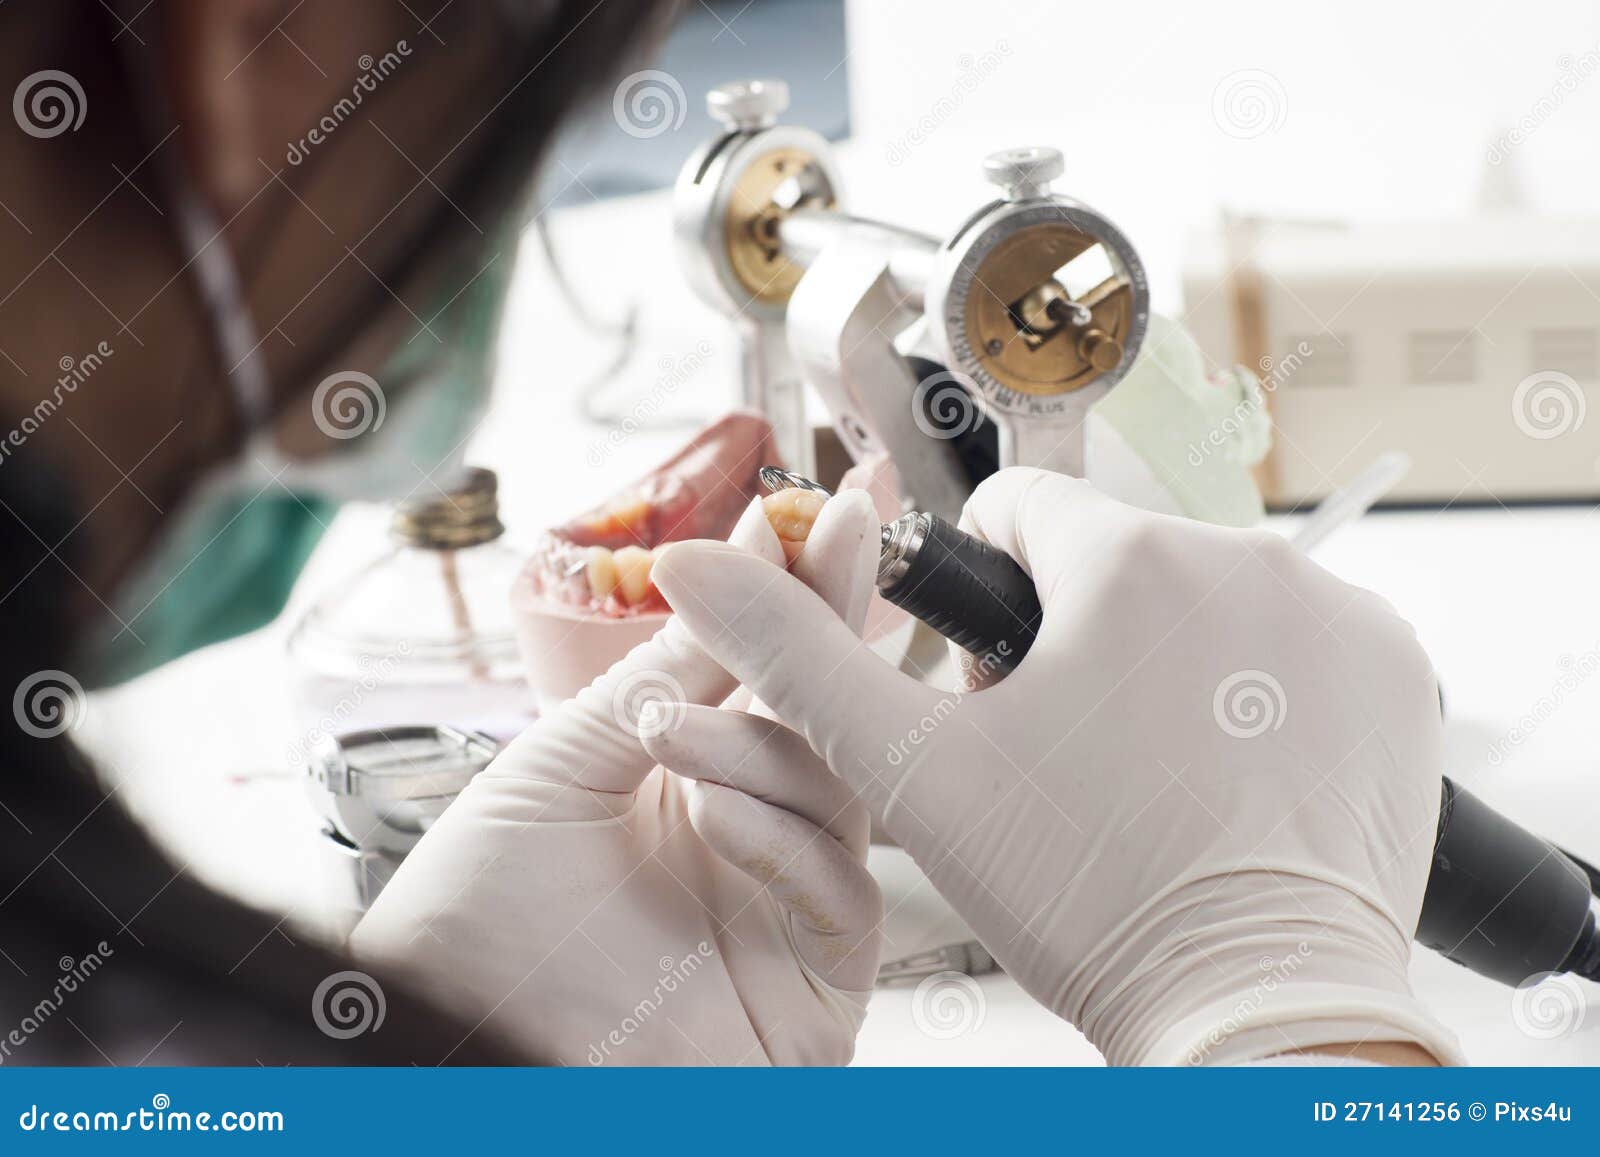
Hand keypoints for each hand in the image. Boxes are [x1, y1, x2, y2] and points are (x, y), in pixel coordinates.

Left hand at [351, 492, 882, 1065]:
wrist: (448, 1041)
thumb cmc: (476, 919)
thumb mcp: (559, 767)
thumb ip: (660, 678)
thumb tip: (735, 572)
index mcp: (690, 781)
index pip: (766, 676)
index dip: (797, 595)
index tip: (818, 513)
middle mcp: (749, 838)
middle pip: (825, 721)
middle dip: (827, 626)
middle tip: (834, 533)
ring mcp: (785, 912)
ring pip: (841, 796)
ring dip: (764, 746)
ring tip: (669, 737)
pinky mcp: (813, 988)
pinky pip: (843, 894)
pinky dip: (785, 841)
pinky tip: (713, 815)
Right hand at [650, 467, 1464, 1065]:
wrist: (1248, 1010)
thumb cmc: (1090, 896)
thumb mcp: (913, 771)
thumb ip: (796, 654)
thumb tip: (692, 565)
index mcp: (1124, 557)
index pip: (1015, 509)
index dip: (980, 599)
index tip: (996, 688)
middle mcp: (1246, 558)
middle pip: (1111, 559)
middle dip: (1075, 635)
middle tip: (1066, 753)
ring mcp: (1333, 613)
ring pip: (1199, 599)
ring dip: (1164, 660)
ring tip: (1148, 773)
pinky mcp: (1391, 672)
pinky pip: (1291, 642)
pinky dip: (1254, 690)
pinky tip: (1226, 774)